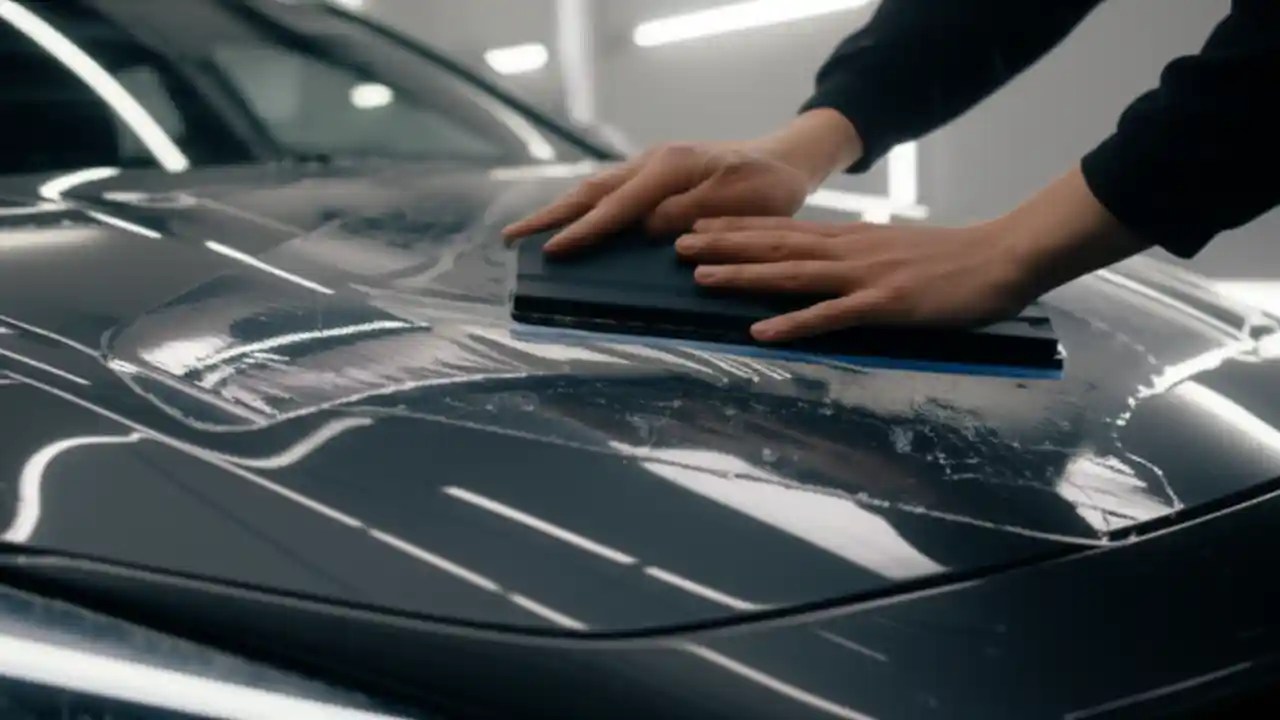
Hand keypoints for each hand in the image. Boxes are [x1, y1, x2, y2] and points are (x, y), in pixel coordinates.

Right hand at [502, 109, 862, 254]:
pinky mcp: (654, 177)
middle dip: (549, 215)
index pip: (616, 205)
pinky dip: (583, 209)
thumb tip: (648, 229)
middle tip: (510, 238)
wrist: (783, 161)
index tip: (551, 250)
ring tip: (525, 233)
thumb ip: (691, 212)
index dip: (583, 230)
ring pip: (595, 190)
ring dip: (559, 211)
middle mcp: (652, 163)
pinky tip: (569, 224)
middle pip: (590, 192)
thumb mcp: (738, 201)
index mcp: (669, 168)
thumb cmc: (767, 186)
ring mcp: (650, 168)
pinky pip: (610, 194)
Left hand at [677, 167, 1150, 342]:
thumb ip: (855, 256)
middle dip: (722, 245)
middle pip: (774, 245)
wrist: (1004, 257)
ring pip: (791, 274)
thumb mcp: (892, 250)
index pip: (781, 228)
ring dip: (743, 276)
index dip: (735, 227)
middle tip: (674, 245)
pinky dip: (793, 324)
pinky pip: (830, 316)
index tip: (695, 225)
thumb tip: (823, 262)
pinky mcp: (885, 304)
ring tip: (699, 278)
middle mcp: (848, 250)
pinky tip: (760, 332)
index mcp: (849, 237)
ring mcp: (864, 276)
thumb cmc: (950, 261)